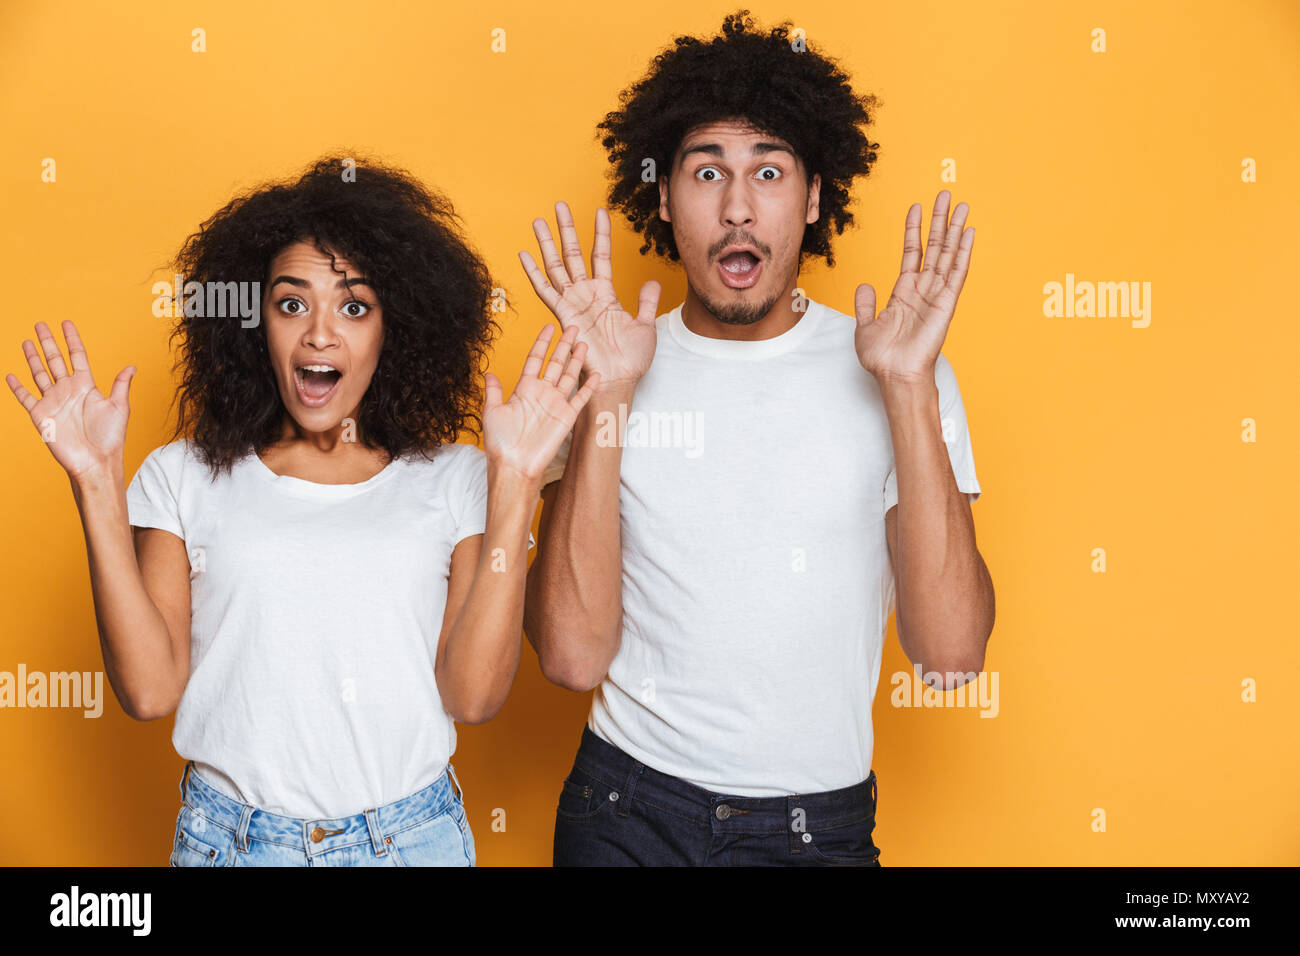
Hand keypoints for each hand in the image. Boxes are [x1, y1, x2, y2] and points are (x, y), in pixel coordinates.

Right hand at [5, 320, 135, 479]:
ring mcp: (53, 402)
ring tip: (26, 341)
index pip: (77, 356)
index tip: (66, 323)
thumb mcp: (119, 407)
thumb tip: (132, 365)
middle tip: (40, 324)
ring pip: (39, 374)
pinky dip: (17, 387)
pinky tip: (11, 375)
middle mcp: (68, 391)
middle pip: (54, 360)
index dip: (71, 339)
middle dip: (47, 342)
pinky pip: (25, 397)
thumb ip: (121, 385)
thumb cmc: (110, 438)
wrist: (95, 462)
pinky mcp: (40, 415)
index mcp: (86, 386)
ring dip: (32, 358)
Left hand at [482, 324, 600, 481]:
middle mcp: (541, 394)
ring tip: (585, 344)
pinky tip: (596, 374)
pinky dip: (589, 386)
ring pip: (569, 376)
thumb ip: (493, 390)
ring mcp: (555, 404)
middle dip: (564, 345)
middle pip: (555, 363)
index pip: (535, 359)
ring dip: (577, 361)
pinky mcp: (567, 417)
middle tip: (573, 328)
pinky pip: (581, 398)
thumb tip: (487, 372)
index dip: (542, 342)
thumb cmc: (501, 442)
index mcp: (524, 389)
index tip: (548, 327)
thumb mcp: (492, 411)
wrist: (515, 465)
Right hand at [519, 201, 658, 390]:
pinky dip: (534, 272)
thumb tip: (653, 281)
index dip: (601, 233)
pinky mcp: (564, 315)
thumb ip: (646, 302)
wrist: (619, 380)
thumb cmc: (631, 360)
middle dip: (567, 230)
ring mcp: (573, 304)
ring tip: (539, 220)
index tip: (600, 211)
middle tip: (559, 205)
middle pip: (574, 254)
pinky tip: (524, 254)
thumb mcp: (645, 326)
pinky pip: (545, 290)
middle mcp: (586, 295)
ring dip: (547, 244)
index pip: (601, 255)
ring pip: (557, 267)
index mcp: (605, 295)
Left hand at [854, 190, 973, 387]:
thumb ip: (865, 304)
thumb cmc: (882, 358)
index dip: (914, 230)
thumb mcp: (864, 326)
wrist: (894, 375)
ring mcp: (936, 295)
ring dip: (954, 230)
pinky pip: (956, 273)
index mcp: (904, 292)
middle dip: (939, 221)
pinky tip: (968, 233)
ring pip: (947, 255)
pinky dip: (963, 252)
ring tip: (961, 205)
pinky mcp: (946, 304)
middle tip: (945, 195)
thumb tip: (864, 286)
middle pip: (934, 247)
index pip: (912, 253)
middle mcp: (923, 290)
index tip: (917, 207)